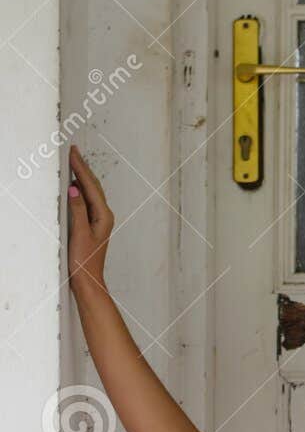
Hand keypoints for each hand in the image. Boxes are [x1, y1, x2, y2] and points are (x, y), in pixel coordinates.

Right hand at [67, 143, 114, 296]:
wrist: (88, 279)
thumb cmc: (85, 261)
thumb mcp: (79, 233)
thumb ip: (78, 210)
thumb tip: (75, 190)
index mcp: (103, 215)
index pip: (90, 186)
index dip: (80, 168)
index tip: (73, 153)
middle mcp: (104, 216)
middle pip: (93, 186)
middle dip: (82, 168)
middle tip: (73, 152)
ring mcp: (99, 220)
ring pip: (90, 192)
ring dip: (82, 177)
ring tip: (74, 162)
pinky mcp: (92, 225)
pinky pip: (87, 201)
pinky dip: (80, 190)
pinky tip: (74, 186)